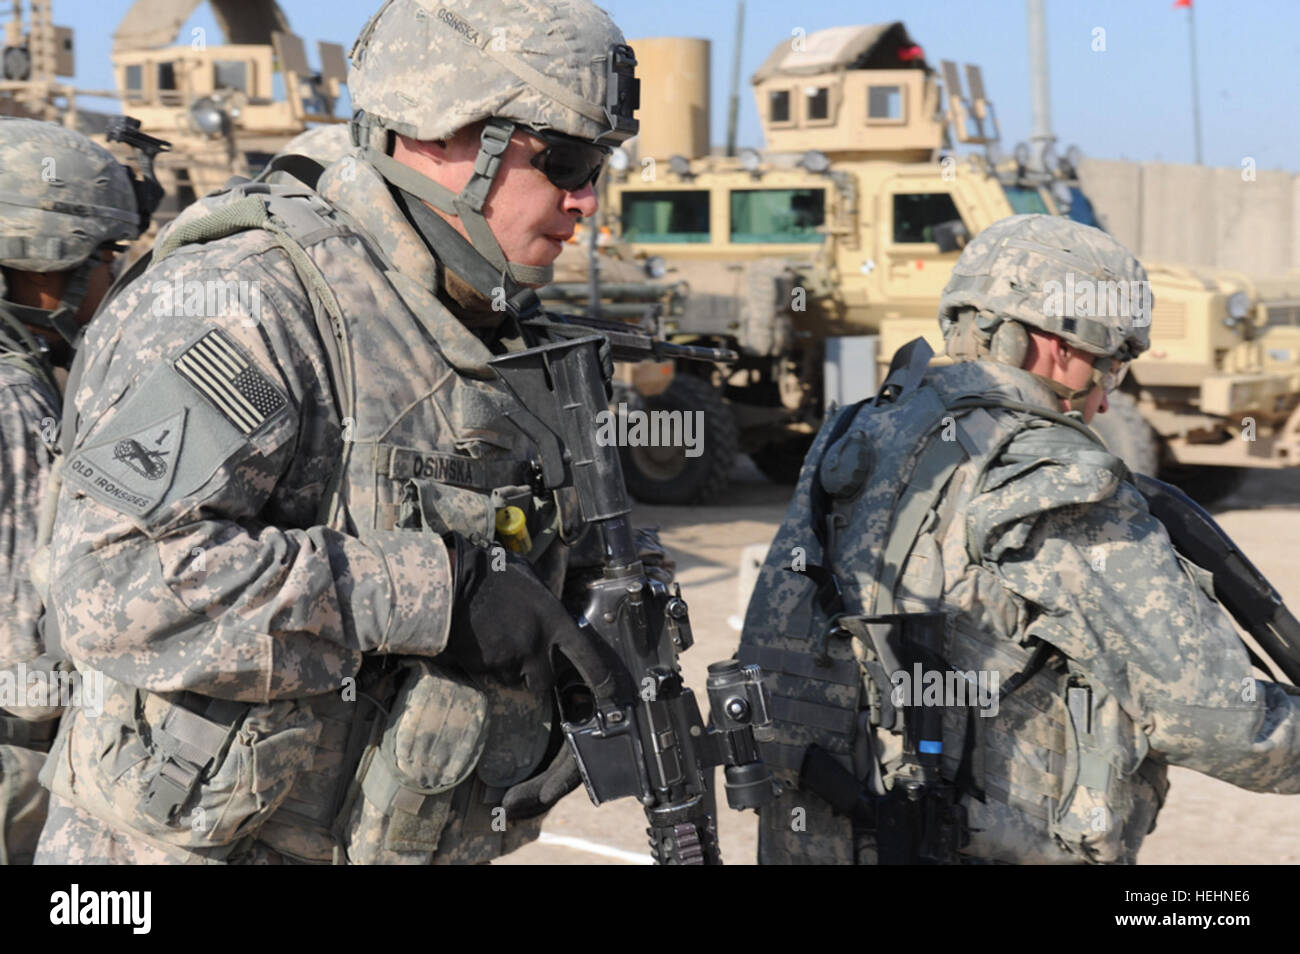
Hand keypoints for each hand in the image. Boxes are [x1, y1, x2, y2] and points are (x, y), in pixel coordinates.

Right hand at [442, 533, 613, 697]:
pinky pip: (489, 673)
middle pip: (544, 681)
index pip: (584, 654)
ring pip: (512, 678)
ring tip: (495, 640)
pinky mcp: (485, 666)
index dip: (598, 676)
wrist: (457, 580)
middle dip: (536, 676)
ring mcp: (510, 658)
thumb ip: (545, 602)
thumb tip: (549, 613)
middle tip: (524, 661)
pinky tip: (479, 640)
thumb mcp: (532, 581)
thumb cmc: (495, 573)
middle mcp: (536, 644)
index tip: (607, 690)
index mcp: (553, 620)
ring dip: (507, 668)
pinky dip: (485, 663)